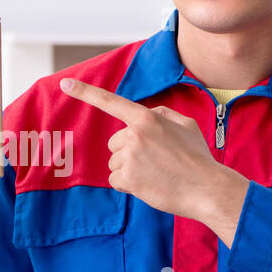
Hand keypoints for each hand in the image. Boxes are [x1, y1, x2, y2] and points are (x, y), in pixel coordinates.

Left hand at [59, 77, 249, 242]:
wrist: (206, 188)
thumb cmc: (198, 158)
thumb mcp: (186, 125)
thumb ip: (162, 115)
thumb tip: (147, 113)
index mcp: (147, 118)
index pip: (111, 102)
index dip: (85, 92)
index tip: (65, 84)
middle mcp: (133, 135)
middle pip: (115, 143)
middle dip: (129, 152)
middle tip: (155, 162)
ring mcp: (128, 157)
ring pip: (115, 163)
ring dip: (130, 170)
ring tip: (155, 174)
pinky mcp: (126, 178)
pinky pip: (116, 180)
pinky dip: (128, 185)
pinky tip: (149, 185)